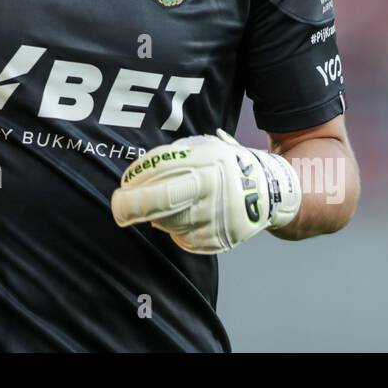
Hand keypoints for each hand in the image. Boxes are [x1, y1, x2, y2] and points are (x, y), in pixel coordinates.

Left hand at [111, 129, 300, 254]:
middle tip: (117, 207)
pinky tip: (188, 218)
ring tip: (168, 207)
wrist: (270, 191)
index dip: (135, 177)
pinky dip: (177, 230)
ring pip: (168, 222)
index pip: (159, 167)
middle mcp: (211, 186)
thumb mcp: (206, 148)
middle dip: (132, 205)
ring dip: (158, 217)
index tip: (123, 184)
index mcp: (206, 158)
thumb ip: (175, 157)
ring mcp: (216, 215)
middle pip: (161, 199)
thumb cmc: (227, 166)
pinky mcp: (219, 238)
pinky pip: (183, 239)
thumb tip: (136, 177)